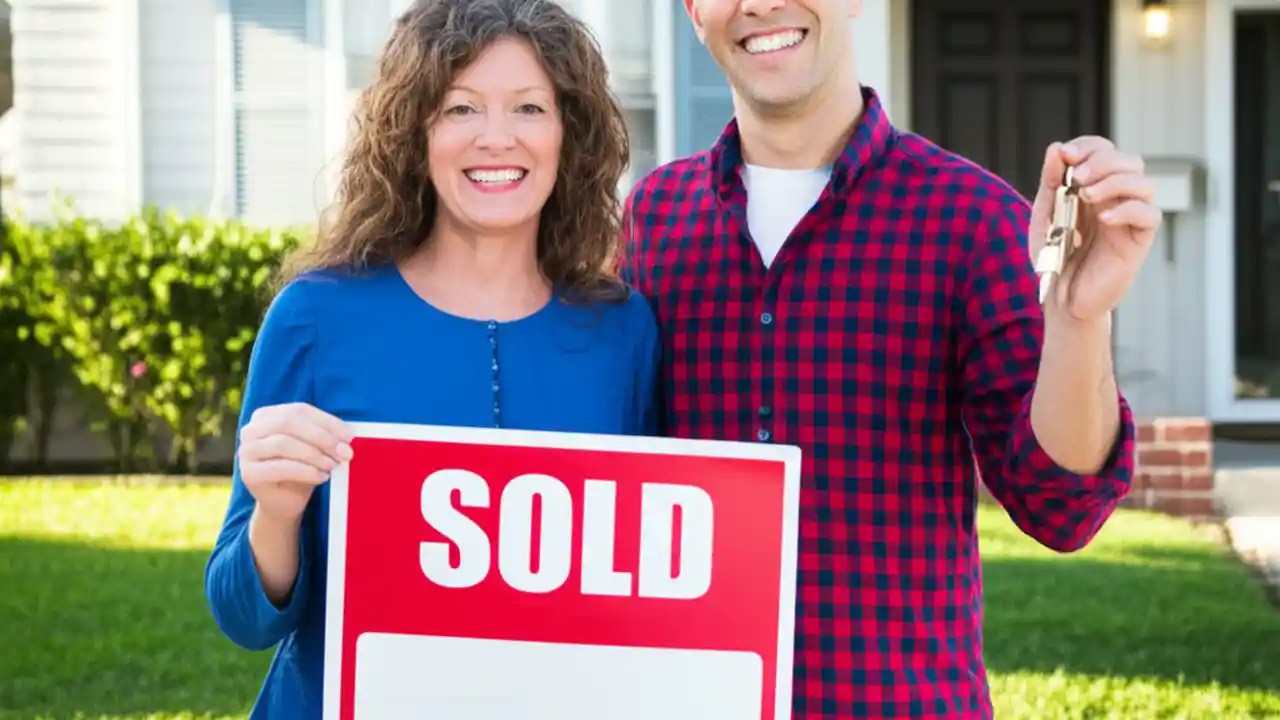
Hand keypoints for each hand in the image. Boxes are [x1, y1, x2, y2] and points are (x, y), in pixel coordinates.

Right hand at [238, 402, 353, 523]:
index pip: (299, 410)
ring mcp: (246, 451)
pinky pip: (280, 468)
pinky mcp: (249, 474)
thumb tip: (346, 437)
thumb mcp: (313, 447)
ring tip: (333, 465)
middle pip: (289, 423)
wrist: (284, 502)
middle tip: (344, 452)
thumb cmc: (300, 469)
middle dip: (321, 437)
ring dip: (314, 454)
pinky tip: (322, 477)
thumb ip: (325, 436)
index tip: (349, 436)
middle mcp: (251, 430)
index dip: (327, 421)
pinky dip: (306, 471)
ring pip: (283, 444)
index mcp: (267, 415)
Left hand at [1029, 137, 1161, 322]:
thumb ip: (1051, 183)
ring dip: (1116, 181)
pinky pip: (1149, 216)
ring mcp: (1130, 218)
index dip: (1089, 146)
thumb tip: (1056, 148)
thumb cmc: (1054, 256)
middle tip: (1079, 177)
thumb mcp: (1044, 216)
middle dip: (1104, 161)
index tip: (1067, 154)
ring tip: (1087, 196)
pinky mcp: (1138, 241)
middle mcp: (1117, 198)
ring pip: (1145, 184)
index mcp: (1094, 187)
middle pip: (1130, 160)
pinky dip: (1128, 210)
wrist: (1062, 298)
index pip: (1104, 150)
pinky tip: (1104, 219)